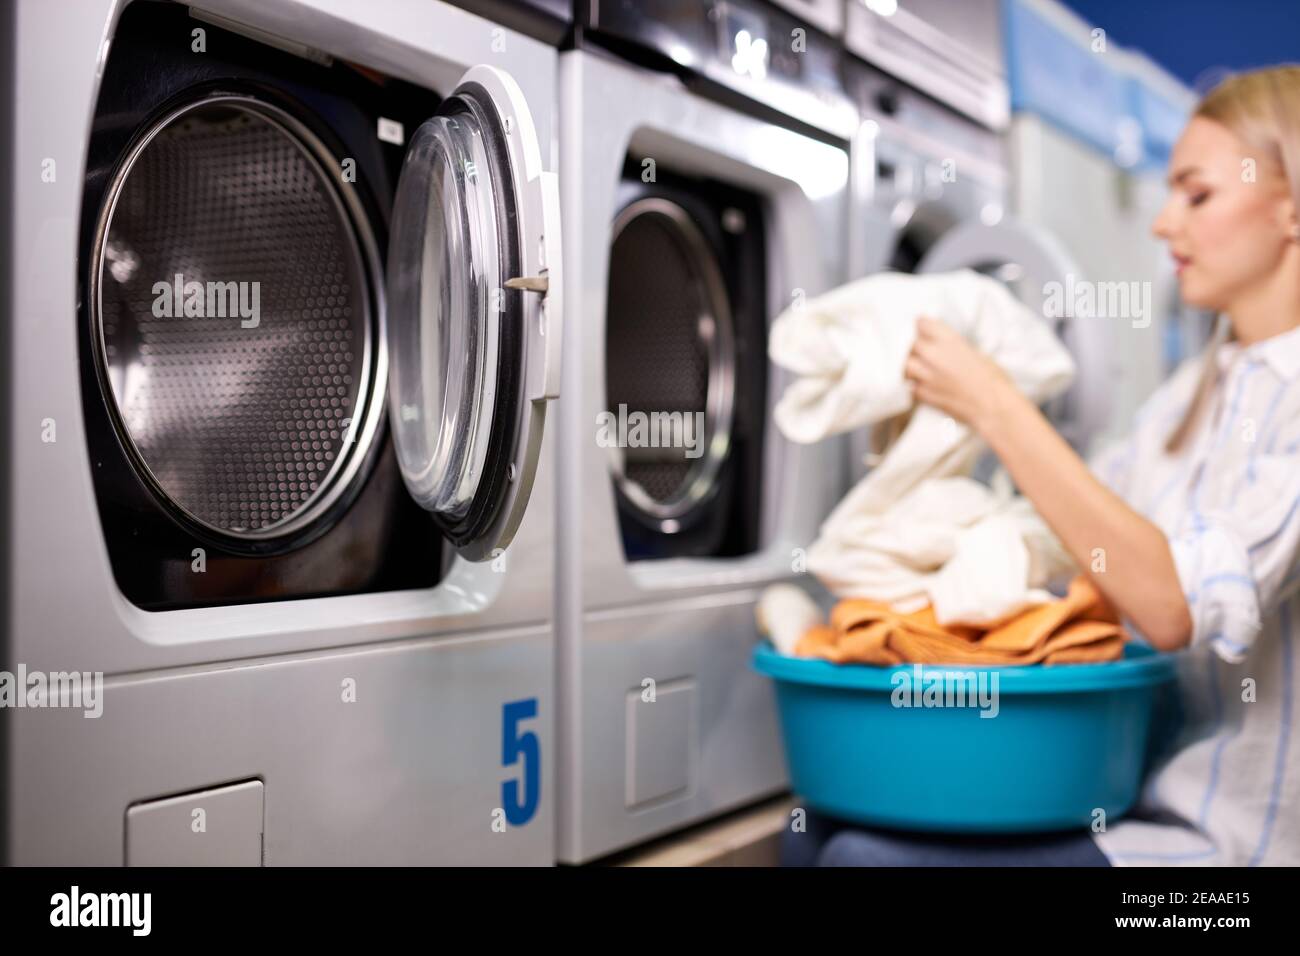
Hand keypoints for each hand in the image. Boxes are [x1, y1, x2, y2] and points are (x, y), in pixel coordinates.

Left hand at [904, 316, 1017, 436]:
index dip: (922, 328)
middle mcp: (934, 354)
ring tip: (919, 371)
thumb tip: (944, 346)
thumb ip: (953, 346)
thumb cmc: (992, 379)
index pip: (921, 323)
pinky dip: (914, 387)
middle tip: (922, 354)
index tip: (924, 333)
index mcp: (949, 339)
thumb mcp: (975, 351)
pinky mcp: (924, 394)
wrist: (993, 405)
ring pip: (905, 365)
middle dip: (915, 349)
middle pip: (910, 344)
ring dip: (910, 367)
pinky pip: (910, 387)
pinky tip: (924, 387)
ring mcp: (927, 374)